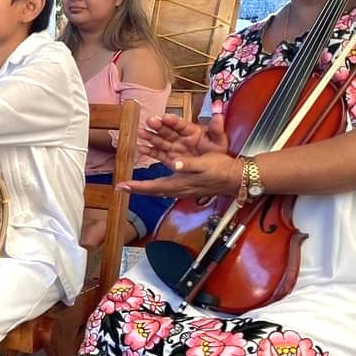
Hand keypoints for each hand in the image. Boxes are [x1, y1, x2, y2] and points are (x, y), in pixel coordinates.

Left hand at [121, 152, 241, 199]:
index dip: (137, 187)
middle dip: (136, 189)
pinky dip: (155, 185)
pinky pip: (165, 187)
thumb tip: (175, 164)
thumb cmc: (221, 170)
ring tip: (131, 185)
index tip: (121, 186)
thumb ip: (189, 165)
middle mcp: (178, 189)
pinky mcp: (186, 187)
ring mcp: (182, 190)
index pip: (153, 187)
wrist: (235, 179)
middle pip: (152, 191)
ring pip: (158, 190)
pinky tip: (152, 182)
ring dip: (144, 187)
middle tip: (121, 187)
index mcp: (180, 183)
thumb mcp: (205, 164)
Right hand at [140, 113, 228, 162]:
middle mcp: (180, 138)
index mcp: (191, 131)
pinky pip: (158, 154)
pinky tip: (141, 148)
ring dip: (150, 137)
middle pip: (167, 131)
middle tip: (149, 120)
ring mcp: (174, 147)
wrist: (217, 169)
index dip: (172, 120)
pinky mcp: (170, 158)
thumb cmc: (217, 153)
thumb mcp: (219, 142)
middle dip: (158, 126)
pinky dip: (150, 151)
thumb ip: (217, 130)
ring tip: (141, 132)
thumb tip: (218, 117)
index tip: (165, 117)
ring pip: (161, 141)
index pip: (180, 124)